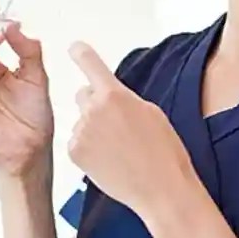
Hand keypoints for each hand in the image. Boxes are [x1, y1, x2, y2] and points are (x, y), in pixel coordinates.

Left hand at [67, 41, 200, 220]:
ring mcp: (80, 132)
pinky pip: (77, 141)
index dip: (81, 53)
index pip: (90, 63)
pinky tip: (108, 159)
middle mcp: (93, 110)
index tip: (74, 48)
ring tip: (118, 149)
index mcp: (114, 95)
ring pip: (81, 121)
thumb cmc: (164, 153)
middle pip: (83, 95)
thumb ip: (125, 98)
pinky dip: (88, 148)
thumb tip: (113, 97)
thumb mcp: (151, 112)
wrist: (160, 190)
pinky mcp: (74, 152)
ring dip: (93, 130)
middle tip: (116, 125)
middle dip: (95, 104)